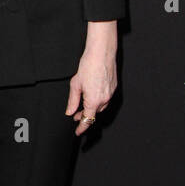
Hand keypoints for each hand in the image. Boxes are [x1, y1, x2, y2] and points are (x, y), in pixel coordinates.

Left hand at [65, 21, 117, 136]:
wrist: (102, 53)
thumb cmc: (88, 66)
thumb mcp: (75, 84)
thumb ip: (72, 101)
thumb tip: (70, 112)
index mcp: (94, 101)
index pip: (88, 120)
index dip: (82, 127)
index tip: (78, 132)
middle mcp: (104, 99)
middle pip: (94, 113)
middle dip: (85, 115)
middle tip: (76, 114)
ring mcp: (111, 94)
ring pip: (101, 107)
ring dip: (92, 108)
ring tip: (83, 103)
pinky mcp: (114, 87)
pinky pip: (106, 99)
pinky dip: (98, 100)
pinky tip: (92, 93)